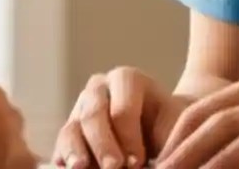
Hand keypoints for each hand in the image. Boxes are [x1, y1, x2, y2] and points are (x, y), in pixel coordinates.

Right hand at [52, 67, 192, 168]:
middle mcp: (98, 88)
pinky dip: (66, 159)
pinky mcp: (70, 132)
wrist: (163, 130)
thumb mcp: (176, 127)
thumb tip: (148, 160)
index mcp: (127, 79)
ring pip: (72, 128)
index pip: (122, 108)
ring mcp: (79, 109)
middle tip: (113, 168)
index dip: (129, 136)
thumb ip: (167, 140)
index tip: (138, 161)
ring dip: (75, 151)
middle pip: (93, 115)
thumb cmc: (173, 128)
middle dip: (103, 144)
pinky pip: (62, 144)